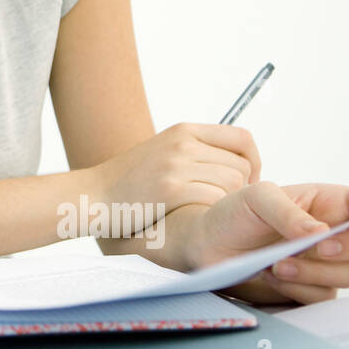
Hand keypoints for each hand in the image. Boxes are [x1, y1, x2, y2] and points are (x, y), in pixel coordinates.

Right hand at [101, 122, 261, 218]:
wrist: (93, 195)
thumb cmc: (130, 182)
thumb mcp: (163, 152)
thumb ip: (197, 152)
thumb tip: (242, 166)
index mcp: (183, 130)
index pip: (242, 138)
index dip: (254, 161)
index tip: (248, 181)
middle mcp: (182, 142)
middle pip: (241, 165)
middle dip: (242, 189)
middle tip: (227, 204)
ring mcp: (176, 165)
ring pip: (232, 184)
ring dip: (227, 202)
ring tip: (210, 211)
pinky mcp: (170, 189)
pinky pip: (215, 200)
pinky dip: (213, 212)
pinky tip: (198, 217)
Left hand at [179, 182, 348, 304]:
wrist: (209, 246)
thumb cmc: (233, 214)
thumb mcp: (255, 198)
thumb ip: (288, 211)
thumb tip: (322, 233)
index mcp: (330, 202)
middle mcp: (336, 231)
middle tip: (318, 246)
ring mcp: (328, 262)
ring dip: (317, 270)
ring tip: (278, 262)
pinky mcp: (313, 288)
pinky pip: (326, 296)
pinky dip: (300, 287)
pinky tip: (273, 273)